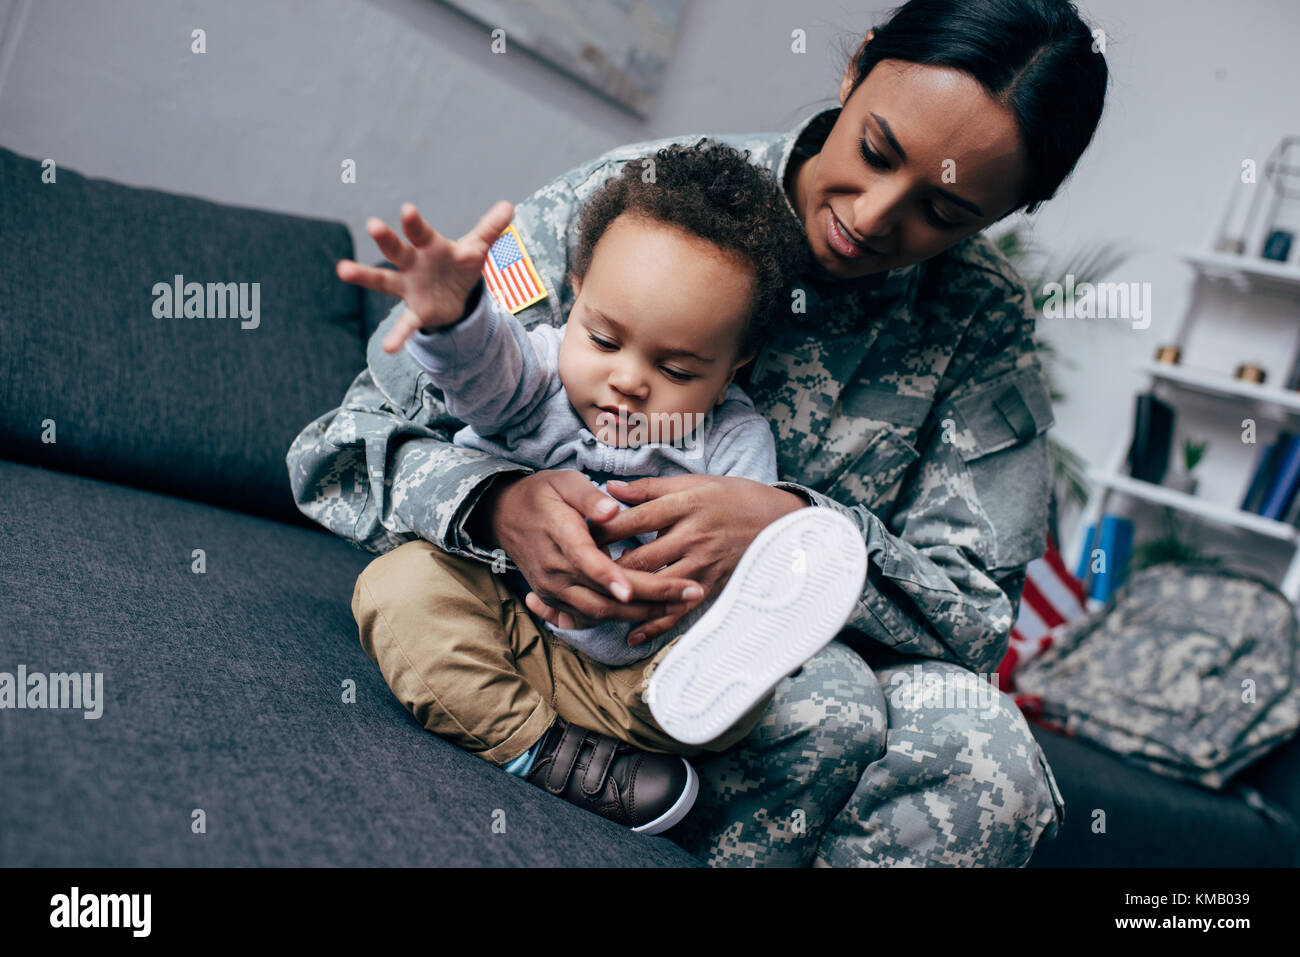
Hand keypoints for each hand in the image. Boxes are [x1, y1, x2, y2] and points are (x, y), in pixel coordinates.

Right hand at [334, 200, 514, 352]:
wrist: (455, 295)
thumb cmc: (458, 264)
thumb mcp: (476, 249)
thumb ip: (490, 230)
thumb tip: (509, 206)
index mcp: (429, 246)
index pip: (420, 231)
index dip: (414, 222)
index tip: (407, 210)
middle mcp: (413, 264)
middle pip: (397, 250)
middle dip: (387, 239)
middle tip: (372, 225)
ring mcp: (410, 287)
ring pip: (384, 281)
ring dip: (364, 275)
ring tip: (342, 270)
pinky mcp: (417, 312)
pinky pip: (405, 324)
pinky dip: (397, 336)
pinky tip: (389, 348)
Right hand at [485, 471, 707, 631]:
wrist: (505, 516)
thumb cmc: (542, 495)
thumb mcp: (563, 482)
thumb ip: (588, 496)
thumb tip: (612, 509)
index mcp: (559, 536)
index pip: (587, 561)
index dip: (610, 577)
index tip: (634, 589)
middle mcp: (555, 570)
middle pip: (602, 595)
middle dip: (650, 598)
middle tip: (692, 592)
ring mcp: (553, 589)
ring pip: (598, 612)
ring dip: (640, 614)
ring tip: (679, 606)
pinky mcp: (555, 600)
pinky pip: (587, 618)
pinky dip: (617, 620)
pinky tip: (651, 615)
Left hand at [589, 475, 807, 645]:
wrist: (778, 521)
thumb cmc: (732, 496)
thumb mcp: (693, 482)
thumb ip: (649, 488)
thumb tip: (609, 488)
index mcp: (685, 505)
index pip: (636, 519)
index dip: (605, 528)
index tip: (577, 534)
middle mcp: (693, 536)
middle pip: (642, 556)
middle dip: (607, 566)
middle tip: (576, 572)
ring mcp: (703, 564)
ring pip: (657, 585)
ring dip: (626, 596)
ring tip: (596, 601)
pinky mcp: (712, 585)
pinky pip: (680, 609)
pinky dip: (656, 624)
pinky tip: (633, 635)